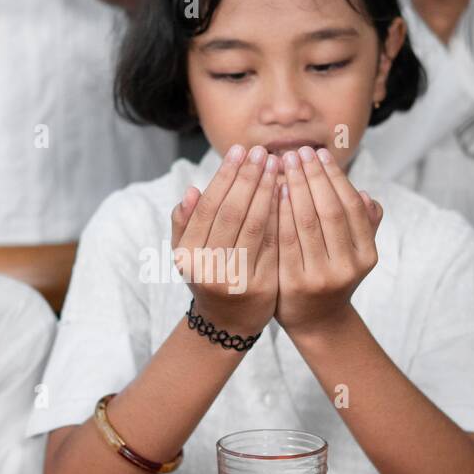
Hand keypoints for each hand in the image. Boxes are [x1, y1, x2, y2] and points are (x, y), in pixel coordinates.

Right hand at [170, 145, 279, 337]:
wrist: (227, 322)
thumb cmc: (207, 275)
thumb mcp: (186, 253)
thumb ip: (185, 222)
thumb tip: (192, 190)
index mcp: (188, 254)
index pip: (209, 207)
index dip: (225, 176)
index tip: (239, 150)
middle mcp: (210, 267)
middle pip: (233, 212)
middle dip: (249, 177)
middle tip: (263, 150)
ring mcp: (237, 278)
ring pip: (256, 225)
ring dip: (268, 190)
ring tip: (278, 164)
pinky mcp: (263, 286)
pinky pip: (275, 242)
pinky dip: (282, 214)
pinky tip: (289, 191)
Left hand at [276, 147, 381, 339]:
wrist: (315, 321)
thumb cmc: (332, 276)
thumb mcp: (355, 254)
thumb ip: (364, 226)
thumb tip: (367, 194)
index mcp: (366, 254)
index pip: (351, 206)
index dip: (335, 177)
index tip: (319, 154)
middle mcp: (347, 267)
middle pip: (328, 211)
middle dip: (312, 176)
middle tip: (297, 151)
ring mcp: (320, 277)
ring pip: (306, 223)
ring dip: (293, 188)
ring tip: (282, 163)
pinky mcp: (293, 284)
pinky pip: (284, 240)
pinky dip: (278, 213)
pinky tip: (271, 192)